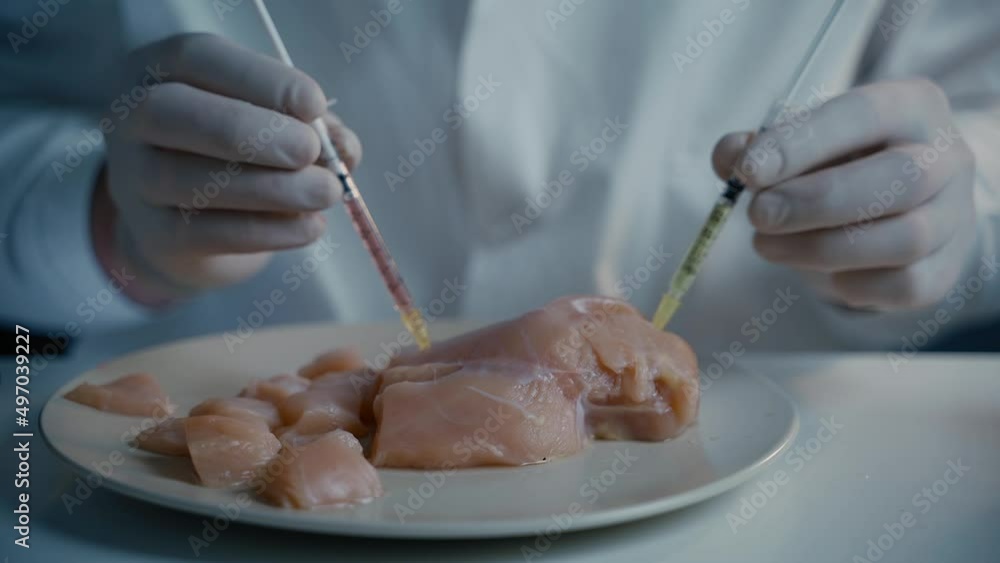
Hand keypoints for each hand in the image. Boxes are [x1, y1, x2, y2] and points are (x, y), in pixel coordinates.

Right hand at [96, 33, 361, 302]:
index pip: (197, 58)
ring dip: (273, 188)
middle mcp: (133, 118)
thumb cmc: (235, 153)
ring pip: (194, 181)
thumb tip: (344, 147)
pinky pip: (210, 234)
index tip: (313, 104)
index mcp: (159, 70)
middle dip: (253, 132)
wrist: (188, 223)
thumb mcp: (272, 124)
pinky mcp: (155, 235)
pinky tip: (310, 226)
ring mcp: (135, 180)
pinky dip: (269, 231)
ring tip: (325, 193)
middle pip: (175, 113)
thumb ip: (309, 127)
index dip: (259, 78)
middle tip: (310, 152)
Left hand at [712, 78, 976, 310]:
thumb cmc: (840, 166)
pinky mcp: (946, 270)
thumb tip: (729, 157)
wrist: (895, 211)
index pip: (862, 115)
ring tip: (768, 246)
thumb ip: (759, 147)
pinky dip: (855, 285)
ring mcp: (954, 215)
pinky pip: (905, 285)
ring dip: (821, 248)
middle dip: (816, 202)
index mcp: (910, 106)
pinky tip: (823, 272)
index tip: (749, 172)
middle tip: (757, 216)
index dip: (801, 144)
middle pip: (898, 178)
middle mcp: (945, 156)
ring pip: (904, 238)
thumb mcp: (800, 144)